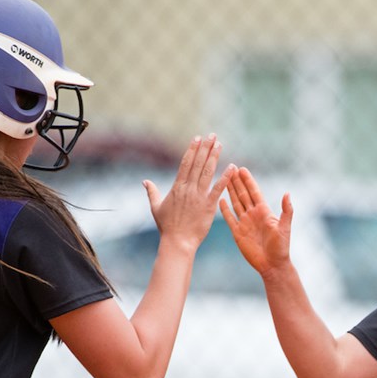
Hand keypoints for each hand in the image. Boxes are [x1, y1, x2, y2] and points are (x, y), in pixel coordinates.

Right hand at [142, 134, 233, 249]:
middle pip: (198, 163)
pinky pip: (218, 189)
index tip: (197, 138)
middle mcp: (188, 189)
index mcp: (177, 187)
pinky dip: (225, 177)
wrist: (177, 242)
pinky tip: (232, 166)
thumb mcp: (156, 208)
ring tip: (220, 144)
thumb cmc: (167, 227)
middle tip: (212, 135)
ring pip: (207, 172)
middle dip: (205, 148)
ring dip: (214, 157)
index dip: (192, 149)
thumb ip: (151, 192)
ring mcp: (199, 196)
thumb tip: (145, 181)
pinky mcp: (208, 206)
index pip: (185, 163)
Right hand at [219, 167, 293, 275]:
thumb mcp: (285, 228)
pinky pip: (230, 219)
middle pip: (242, 195)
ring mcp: (244, 223)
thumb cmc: (281, 247)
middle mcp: (253, 215)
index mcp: (264, 212)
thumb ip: (286, 210)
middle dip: (236, 182)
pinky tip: (220, 200)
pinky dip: (225, 210)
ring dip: (230, 191)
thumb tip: (287, 193)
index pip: (254, 192)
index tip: (242, 169)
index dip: (248, 181)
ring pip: (235, 203)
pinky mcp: (237, 233)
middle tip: (230, 168)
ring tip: (224, 179)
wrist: (272, 265)